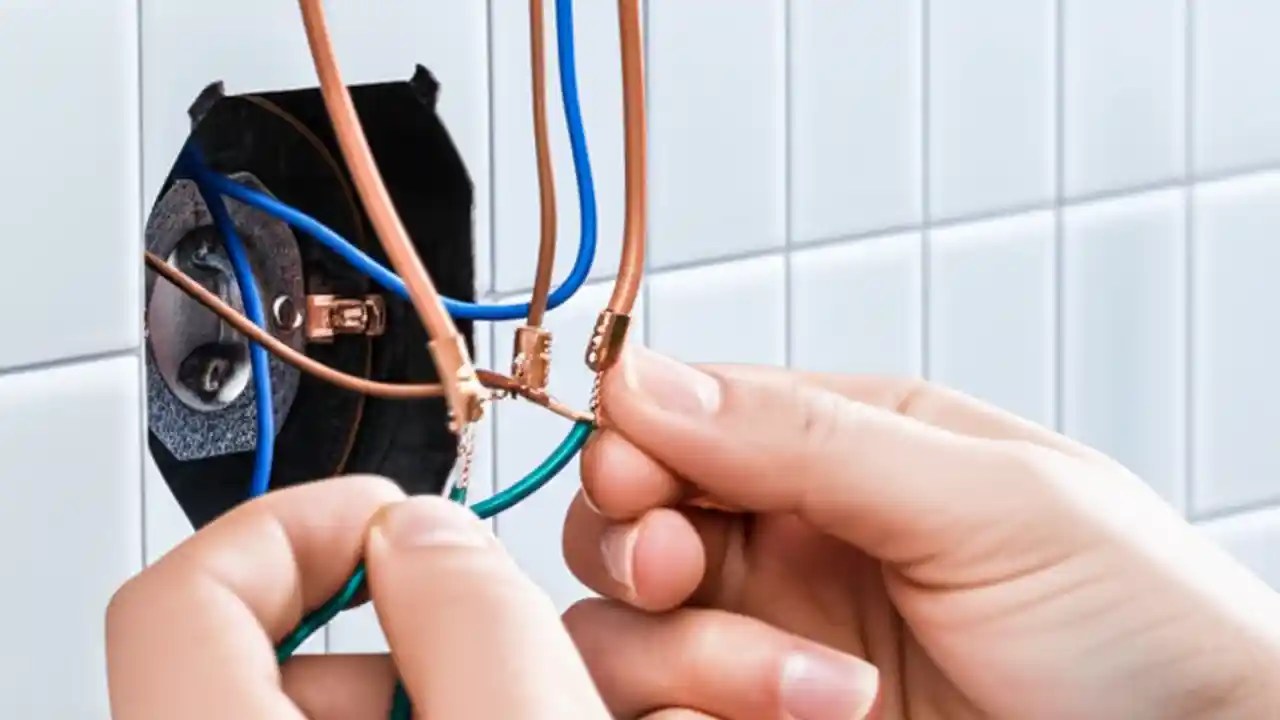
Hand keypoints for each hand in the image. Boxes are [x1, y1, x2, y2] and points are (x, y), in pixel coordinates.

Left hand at [107, 477, 619, 718]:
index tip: (398, 518)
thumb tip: (430, 538)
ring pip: (332, 717)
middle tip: (517, 658)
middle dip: (413, 632)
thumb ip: (477, 618)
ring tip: (553, 709)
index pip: (182, 598)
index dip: (300, 522)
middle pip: (276, 663)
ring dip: (446, 694)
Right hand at [562, 347, 1279, 718]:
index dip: (634, 443)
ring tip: (829, 693)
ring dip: (697, 657)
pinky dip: (700, 716)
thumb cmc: (1138, 620)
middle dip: (634, 544)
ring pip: (630, 628)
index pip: (684, 419)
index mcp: (841, 448)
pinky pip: (664, 714)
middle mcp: (792, 540)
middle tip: (680, 571)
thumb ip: (810, 437)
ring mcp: (775, 641)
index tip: (635, 480)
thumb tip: (645, 377)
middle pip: (629, 522)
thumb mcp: (991, 501)